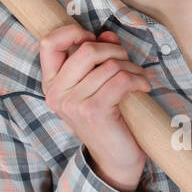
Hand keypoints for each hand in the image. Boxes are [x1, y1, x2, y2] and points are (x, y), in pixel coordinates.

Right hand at [40, 24, 151, 189]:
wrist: (114, 159)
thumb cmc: (107, 119)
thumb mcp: (96, 86)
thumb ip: (98, 58)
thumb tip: (107, 35)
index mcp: (51, 84)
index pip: (48, 43)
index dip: (72, 32)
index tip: (93, 39)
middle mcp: (57, 93)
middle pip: (86, 50)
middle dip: (115, 51)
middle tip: (126, 64)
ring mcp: (74, 103)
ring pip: (109, 65)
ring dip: (131, 68)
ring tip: (138, 79)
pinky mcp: (94, 110)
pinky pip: (121, 79)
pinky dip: (138, 79)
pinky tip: (143, 87)